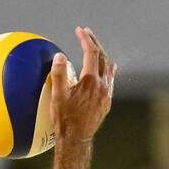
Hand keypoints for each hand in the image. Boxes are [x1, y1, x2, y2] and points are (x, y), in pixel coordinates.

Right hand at [50, 26, 115, 144]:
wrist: (76, 139)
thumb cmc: (64, 119)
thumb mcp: (57, 96)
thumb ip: (59, 74)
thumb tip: (60, 55)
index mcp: (90, 81)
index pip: (91, 52)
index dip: (85, 39)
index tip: (79, 30)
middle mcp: (102, 85)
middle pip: (102, 56)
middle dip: (94, 42)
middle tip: (86, 33)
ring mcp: (106, 94)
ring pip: (108, 68)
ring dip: (101, 55)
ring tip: (96, 46)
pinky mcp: (107, 101)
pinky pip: (110, 80)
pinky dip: (108, 70)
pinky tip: (110, 68)